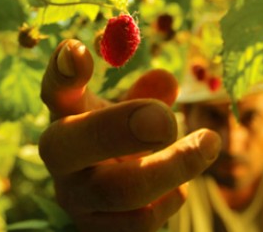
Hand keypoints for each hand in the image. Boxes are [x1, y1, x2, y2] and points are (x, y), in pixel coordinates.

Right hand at [38, 39, 220, 231]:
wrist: (107, 200)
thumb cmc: (121, 141)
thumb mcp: (132, 110)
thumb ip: (147, 94)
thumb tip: (166, 81)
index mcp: (67, 114)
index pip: (54, 90)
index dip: (62, 72)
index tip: (79, 48)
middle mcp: (61, 157)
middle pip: (70, 144)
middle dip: (122, 129)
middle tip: (168, 119)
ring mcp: (75, 197)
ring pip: (116, 189)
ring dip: (171, 166)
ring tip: (208, 142)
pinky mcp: (96, 231)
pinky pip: (136, 223)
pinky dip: (167, 201)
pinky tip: (179, 189)